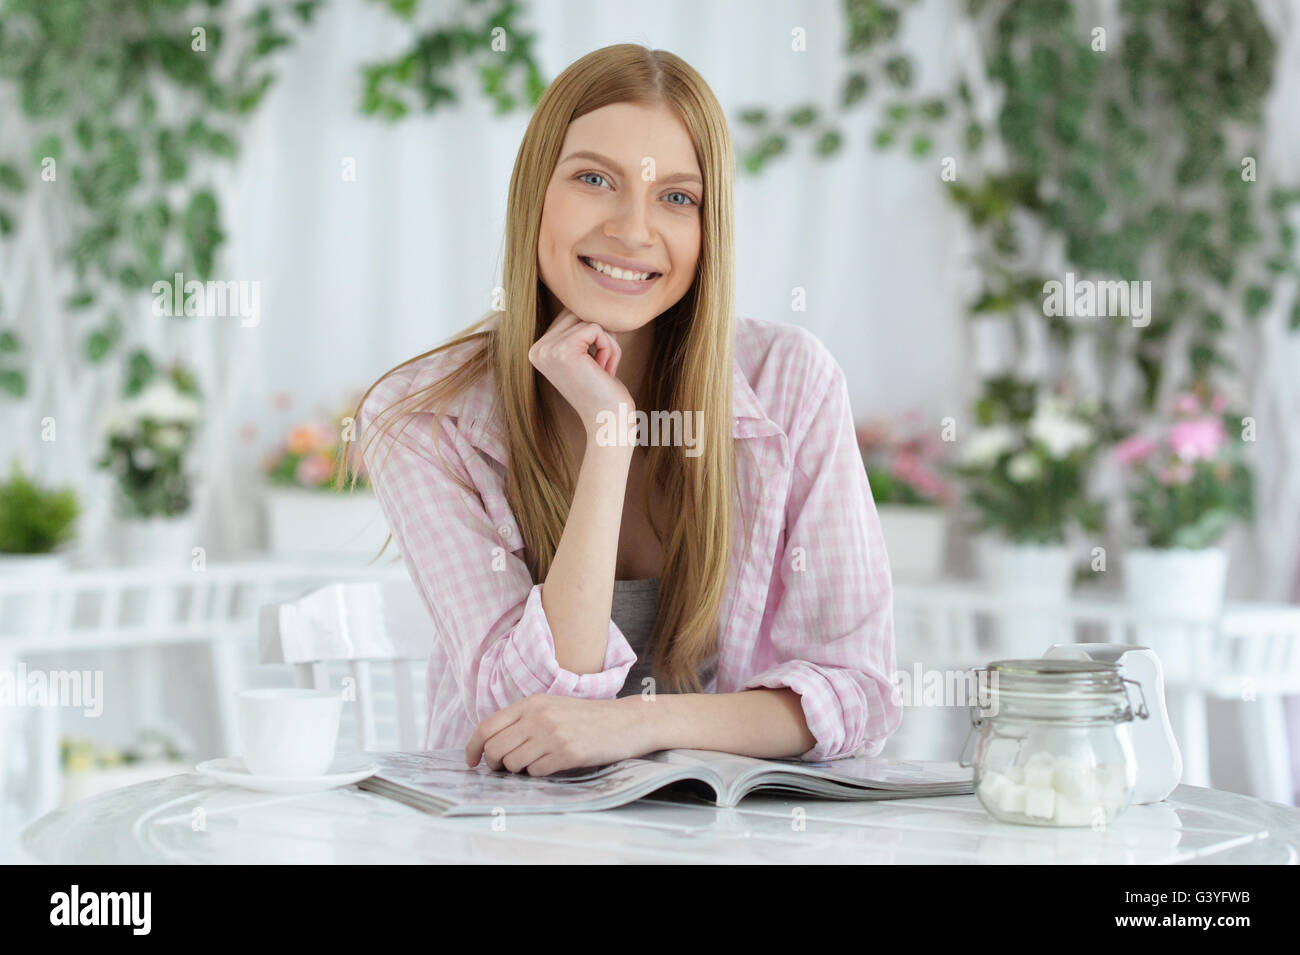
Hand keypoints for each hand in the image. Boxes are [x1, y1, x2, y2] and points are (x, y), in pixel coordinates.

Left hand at [464, 694, 654, 775]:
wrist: (626, 722)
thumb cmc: (588, 717)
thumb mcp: (552, 707)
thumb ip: (524, 719)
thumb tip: (492, 745)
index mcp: (531, 703)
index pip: (487, 727)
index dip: (472, 747)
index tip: (472, 761)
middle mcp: (538, 717)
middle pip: (495, 749)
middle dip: (494, 765)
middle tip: (503, 768)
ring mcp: (552, 735)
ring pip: (513, 764)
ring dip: (519, 770)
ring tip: (537, 762)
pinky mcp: (567, 753)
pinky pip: (536, 772)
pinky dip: (540, 773)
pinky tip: (554, 763)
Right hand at [528, 309, 634, 437]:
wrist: (608, 421)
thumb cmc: (603, 390)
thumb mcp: (584, 356)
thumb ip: (578, 330)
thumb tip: (588, 299)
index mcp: (537, 350)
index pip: (570, 317)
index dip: (592, 337)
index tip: (594, 367)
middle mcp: (537, 349)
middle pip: (578, 314)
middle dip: (600, 338)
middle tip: (601, 368)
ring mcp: (548, 349)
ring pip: (589, 320)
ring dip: (607, 344)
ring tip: (603, 371)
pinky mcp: (565, 350)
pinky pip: (597, 328)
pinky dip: (610, 348)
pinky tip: (605, 371)